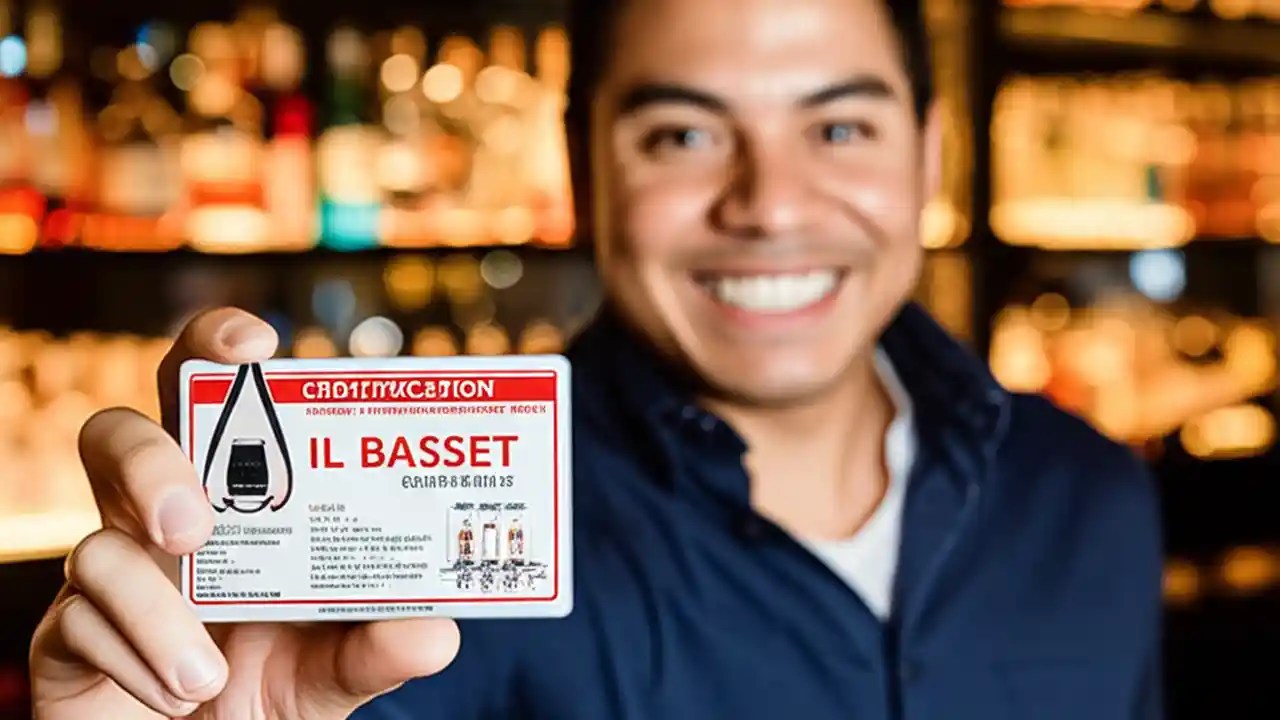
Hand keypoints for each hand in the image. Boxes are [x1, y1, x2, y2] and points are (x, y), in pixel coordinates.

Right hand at [28, 308, 460, 718]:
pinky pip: (77, 626)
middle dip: (149, 461)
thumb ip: (380, 647)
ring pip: (91, 543)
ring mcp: (113, 575)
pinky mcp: (68, 637)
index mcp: (235, 499)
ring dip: (154, 607)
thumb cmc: (271, 686)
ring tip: (205, 673)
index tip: (256, 342)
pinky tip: (180, 693)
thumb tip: (436, 630)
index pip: (212, 395)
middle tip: (198, 522)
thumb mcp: (338, 669)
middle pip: (121, 437)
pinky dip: (138, 663)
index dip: (218, 347)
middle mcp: (163, 522)